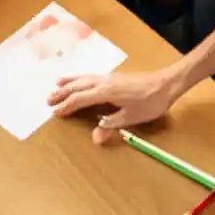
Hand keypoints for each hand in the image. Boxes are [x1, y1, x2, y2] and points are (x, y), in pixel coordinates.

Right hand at [48, 70, 186, 143]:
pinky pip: (89, 76)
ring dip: (69, 83)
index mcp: (104, 92)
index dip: (66, 107)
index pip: (79, 99)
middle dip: (62, 93)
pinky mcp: (113, 77)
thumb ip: (110, 125)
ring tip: (57, 85)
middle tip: (48, 101)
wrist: (166, 84)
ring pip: (82, 78)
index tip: (55, 113)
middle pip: (77, 86)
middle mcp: (102, 82)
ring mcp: (108, 77)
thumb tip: (94, 138)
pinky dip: (79, 78)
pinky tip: (80, 80)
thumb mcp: (130, 118)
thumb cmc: (149, 103)